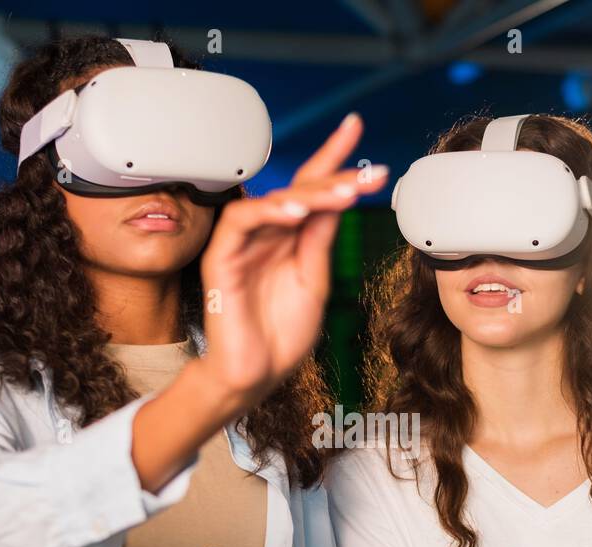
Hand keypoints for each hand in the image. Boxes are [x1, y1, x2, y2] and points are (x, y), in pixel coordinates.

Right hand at [198, 112, 388, 411]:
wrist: (256, 374)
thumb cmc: (282, 334)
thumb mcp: (315, 280)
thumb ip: (321, 239)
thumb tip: (339, 199)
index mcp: (290, 236)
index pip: (313, 188)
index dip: (334, 157)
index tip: (357, 127)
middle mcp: (267, 233)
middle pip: (300, 189)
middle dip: (337, 175)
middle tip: (370, 173)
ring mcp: (243, 242)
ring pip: (275, 200)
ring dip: (311, 193)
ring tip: (344, 194)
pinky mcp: (222, 257)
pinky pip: (241, 222)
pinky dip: (268, 212)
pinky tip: (296, 213)